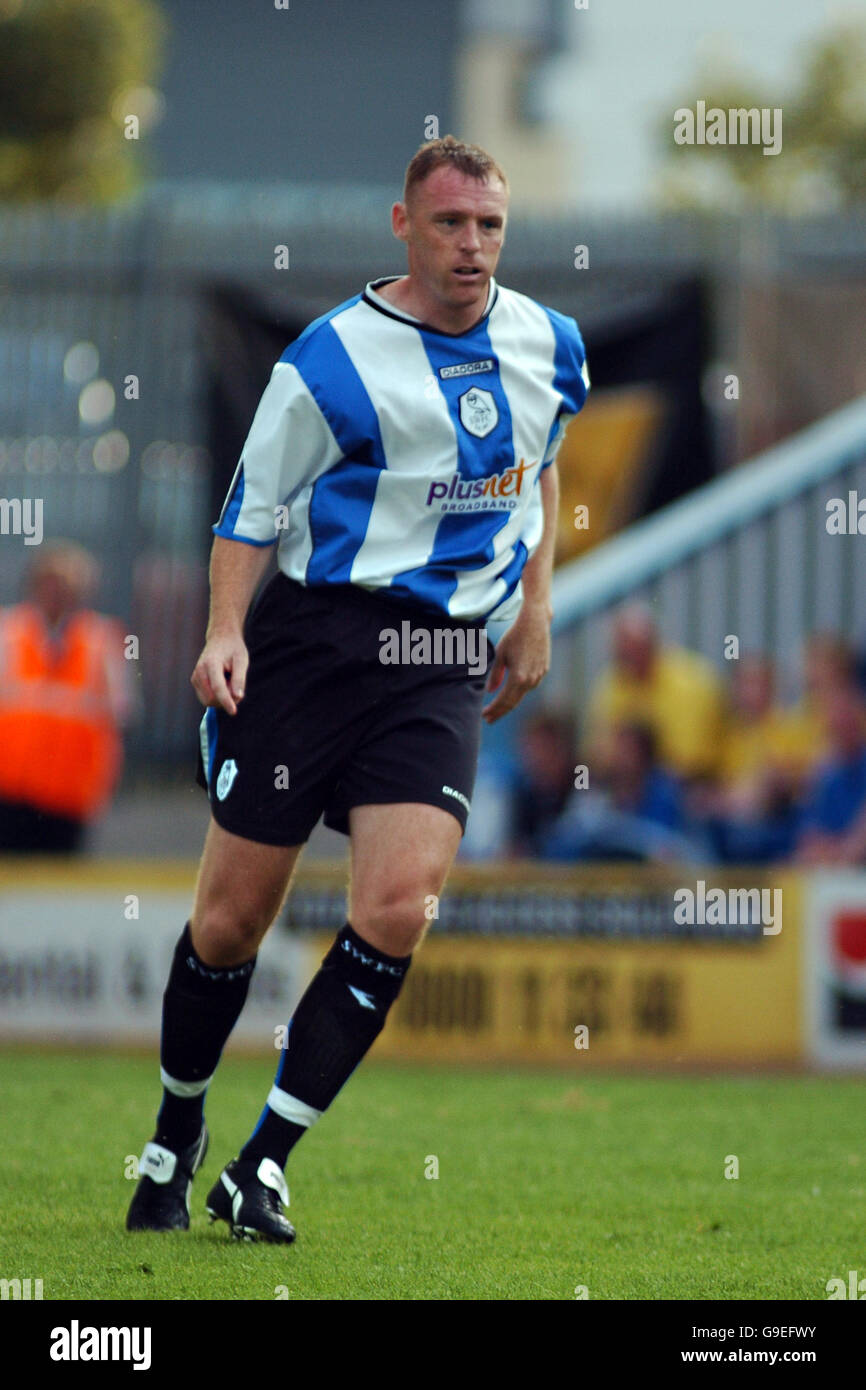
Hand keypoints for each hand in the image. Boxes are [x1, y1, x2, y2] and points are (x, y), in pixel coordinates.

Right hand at [191, 629, 248, 714]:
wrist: (220, 639)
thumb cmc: (233, 649)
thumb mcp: (242, 660)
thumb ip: (239, 679)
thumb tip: (237, 697)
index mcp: (211, 664)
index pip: (217, 688)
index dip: (226, 701)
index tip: (233, 712)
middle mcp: (199, 672)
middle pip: (211, 698)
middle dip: (226, 699)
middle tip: (236, 684)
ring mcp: (195, 678)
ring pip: (208, 701)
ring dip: (222, 697)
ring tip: (228, 680)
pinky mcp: (195, 682)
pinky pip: (207, 698)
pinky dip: (217, 695)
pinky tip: (222, 682)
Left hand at [482, 601, 550, 723]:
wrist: (536, 623)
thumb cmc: (515, 636)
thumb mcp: (500, 655)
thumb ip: (495, 675)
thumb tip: (490, 691)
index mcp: (518, 677)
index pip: (504, 701)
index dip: (494, 710)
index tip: (484, 716)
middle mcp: (531, 680)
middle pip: (513, 703)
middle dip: (500, 711)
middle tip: (489, 718)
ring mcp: (539, 676)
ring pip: (522, 694)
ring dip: (509, 702)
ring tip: (497, 707)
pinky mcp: (544, 671)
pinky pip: (529, 685)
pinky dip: (518, 691)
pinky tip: (511, 692)